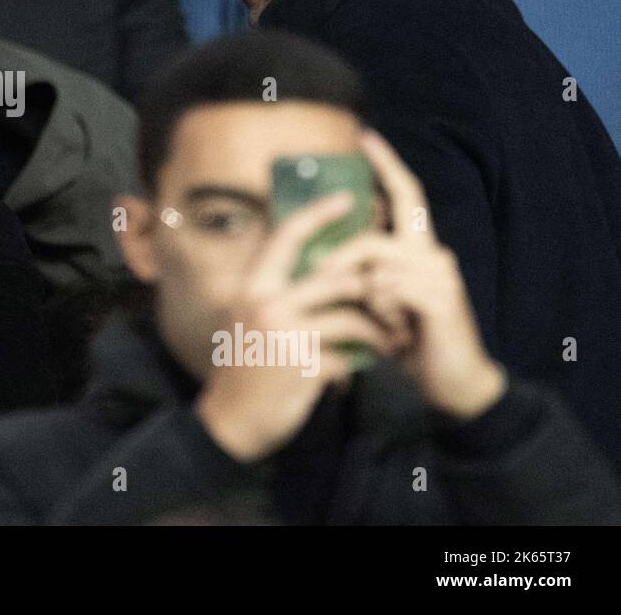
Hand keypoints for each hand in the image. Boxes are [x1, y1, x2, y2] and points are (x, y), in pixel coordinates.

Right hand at [195, 192, 394, 461]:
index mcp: (252, 287)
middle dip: (370, 289)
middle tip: (391, 300)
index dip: (318, 213)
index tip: (347, 198)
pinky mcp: (303, 366)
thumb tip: (313, 270)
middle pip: (335, 278)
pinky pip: (348, 356)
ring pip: (351, 316)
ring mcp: (285, 335)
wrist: (229, 422)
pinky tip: (356, 373)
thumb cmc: (242, 370)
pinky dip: (357, 365)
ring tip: (388, 339)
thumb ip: (275, 296)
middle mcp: (266, 304)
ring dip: (376, 330)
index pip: (286, 236)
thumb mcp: (248, 322)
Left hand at [318, 130, 506, 418]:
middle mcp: (434, 252)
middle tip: (321, 268)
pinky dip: (379, 311)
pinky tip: (394, 333)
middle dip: (351, 242)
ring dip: (365, 296)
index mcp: (418, 248)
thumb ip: (364, 271)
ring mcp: (440, 273)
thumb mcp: (381, 300)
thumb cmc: (411, 339)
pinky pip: (388, 289)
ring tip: (379, 324)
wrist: (452, 382)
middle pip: (383, 226)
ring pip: (376, 263)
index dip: (386, 163)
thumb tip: (323, 248)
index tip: (364, 134)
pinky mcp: (441, 298)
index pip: (404, 194)